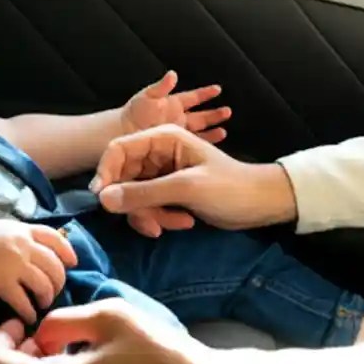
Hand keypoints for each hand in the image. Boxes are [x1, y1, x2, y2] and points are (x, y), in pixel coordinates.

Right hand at [0, 220, 78, 323]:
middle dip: (59, 281)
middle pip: (54, 265)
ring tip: (43, 303)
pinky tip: (29, 316)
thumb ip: (24, 236)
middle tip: (55, 291)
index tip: (73, 263)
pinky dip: (30, 311)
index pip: (55, 238)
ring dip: (47, 297)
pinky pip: (24, 301)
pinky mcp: (1, 283)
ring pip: (44, 284)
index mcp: (22, 230)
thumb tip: (48, 248)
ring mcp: (12, 263)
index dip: (67, 251)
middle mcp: (21, 244)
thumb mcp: (3, 230)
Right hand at [90, 124, 298, 236]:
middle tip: (154, 225)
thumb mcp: (186, 188)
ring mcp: (162, 173)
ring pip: (134, 195)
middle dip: (135, 204)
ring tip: (179, 222)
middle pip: (123, 177)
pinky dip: (160, 218)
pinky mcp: (167, 191)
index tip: (102, 201)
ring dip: (151, 214)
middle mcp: (158, 153)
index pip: (118, 149)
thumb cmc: (230, 188)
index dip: (106, 173)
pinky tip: (184, 222)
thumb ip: (144, 193)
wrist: (260, 203)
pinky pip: (149, 206)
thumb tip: (103, 199)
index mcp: (163, 138)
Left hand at [120, 70, 231, 141]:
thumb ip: (161, 87)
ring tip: (224, 132)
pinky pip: (191, 149)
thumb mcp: (147, 96)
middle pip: (200, 116)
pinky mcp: (173, 149)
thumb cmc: (132, 113)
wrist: (120, 133)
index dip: (205, 94)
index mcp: (173, 104)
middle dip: (214, 114)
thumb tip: (173, 74)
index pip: (193, 97)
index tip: (218, 89)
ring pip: (199, 133)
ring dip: (211, 132)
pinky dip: (200, 149)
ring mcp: (176, 134)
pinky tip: (209, 151)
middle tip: (228, 111)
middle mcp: (178, 119)